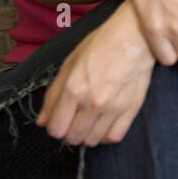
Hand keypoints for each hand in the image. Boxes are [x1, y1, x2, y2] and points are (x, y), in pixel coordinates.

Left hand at [35, 0, 156, 145]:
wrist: (134, 37)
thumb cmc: (101, 45)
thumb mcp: (69, 64)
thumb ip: (53, 95)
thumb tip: (43, 121)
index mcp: (73, 89)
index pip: (56, 129)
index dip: (54, 127)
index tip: (59, 120)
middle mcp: (92, 102)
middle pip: (73, 138)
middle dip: (69, 132)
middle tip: (74, 120)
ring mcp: (113, 108)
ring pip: (93, 140)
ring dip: (87, 135)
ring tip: (89, 122)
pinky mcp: (131, 109)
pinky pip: (114, 137)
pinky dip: (106, 136)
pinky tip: (105, 125)